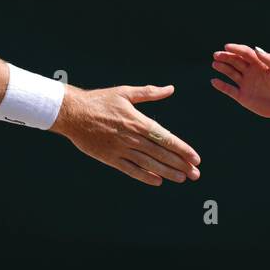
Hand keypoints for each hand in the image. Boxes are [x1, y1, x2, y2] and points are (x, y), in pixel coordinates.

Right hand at [51, 84, 200, 186]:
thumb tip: (170, 89)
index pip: (166, 138)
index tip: (196, 158)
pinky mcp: (110, 158)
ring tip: (182, 179)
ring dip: (167, 172)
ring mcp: (121, 149)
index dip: (182, 149)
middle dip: (180, 164)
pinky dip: (145, 176)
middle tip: (195, 174)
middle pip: (161, 154)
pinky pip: (131, 170)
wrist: (73, 113)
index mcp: (138, 121)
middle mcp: (132, 137)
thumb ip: (149, 92)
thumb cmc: (100, 100)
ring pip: (149, 164)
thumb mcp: (126, 92)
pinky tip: (157, 181)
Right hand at [209, 44, 269, 121]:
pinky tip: (214, 81)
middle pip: (236, 61)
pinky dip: (221, 86)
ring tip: (215, 64)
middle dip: (226, 57)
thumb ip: (269, 60)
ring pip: (231, 73)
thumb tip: (256, 48)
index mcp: (260, 64)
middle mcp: (251, 72)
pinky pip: (229, 90)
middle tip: (216, 55)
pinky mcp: (243, 96)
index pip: (245, 53)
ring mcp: (246, 84)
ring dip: (222, 68)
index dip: (236, 49)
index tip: (227, 46)